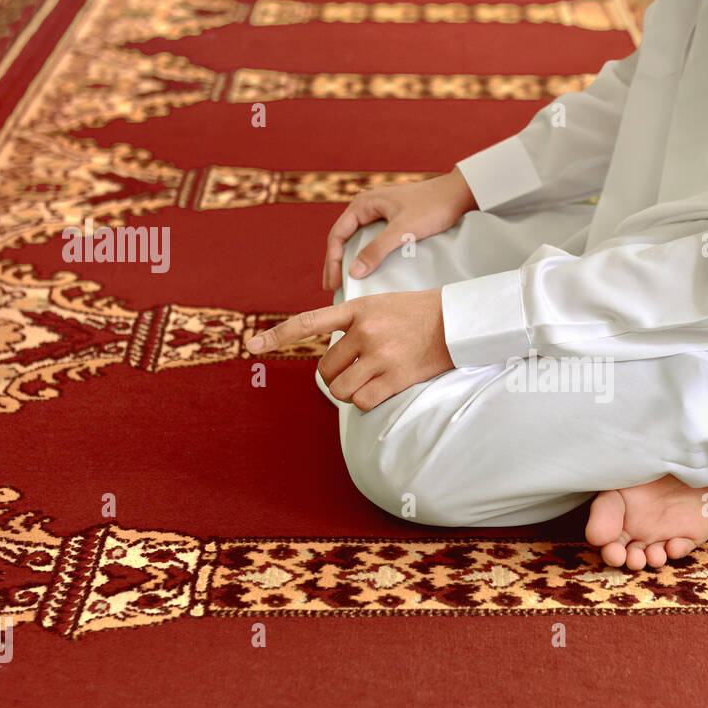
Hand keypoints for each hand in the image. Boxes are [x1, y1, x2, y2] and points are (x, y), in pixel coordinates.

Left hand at [247, 288, 453, 410]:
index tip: (251, 345)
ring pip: (342, 389)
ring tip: (366, 383)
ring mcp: (380, 354)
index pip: (309, 323)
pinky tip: (379, 391)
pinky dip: (366, 402)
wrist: (456, 321)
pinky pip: (364, 401)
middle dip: (333, 378)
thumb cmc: (418, 314)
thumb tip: (334, 353)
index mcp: (357, 309)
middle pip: (326, 370)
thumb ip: (353, 321)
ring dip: (349, 393)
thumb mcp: (381, 304)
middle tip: (352, 374)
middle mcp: (365, 331)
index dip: (277, 335)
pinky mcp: (396, 375)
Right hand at [322, 169, 476, 290]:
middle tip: (332, 287)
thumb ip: (377, 250)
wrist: (457, 195)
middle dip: (336, 263)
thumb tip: (353, 272)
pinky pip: (371, 240)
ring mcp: (379, 214)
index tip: (333, 283)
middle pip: (343, 238)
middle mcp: (367, 207)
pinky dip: (365, 255)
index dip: (332, 261)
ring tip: (345, 281)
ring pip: (356, 240)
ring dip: (349, 260)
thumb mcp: (403, 231)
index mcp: (363, 204)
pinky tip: (366, 269)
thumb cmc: (432, 207)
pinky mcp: (391, 221)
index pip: (337, 235)